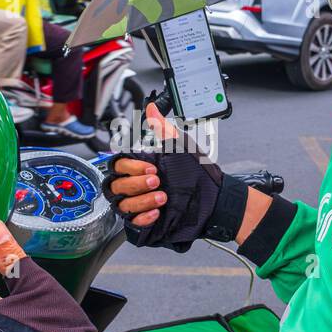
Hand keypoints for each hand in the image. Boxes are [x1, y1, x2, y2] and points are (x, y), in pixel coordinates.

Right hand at [102, 103, 254, 250]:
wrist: (214, 197)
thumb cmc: (197, 172)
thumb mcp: (179, 147)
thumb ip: (162, 128)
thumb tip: (152, 108)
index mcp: (140, 168)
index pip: (119, 166)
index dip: (131, 166)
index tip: (151, 166)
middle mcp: (137, 187)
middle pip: (117, 186)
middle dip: (136, 183)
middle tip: (157, 180)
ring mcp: (140, 205)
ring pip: (123, 205)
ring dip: (142, 200)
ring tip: (163, 196)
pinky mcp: (147, 223)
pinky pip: (133, 223)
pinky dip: (143, 217)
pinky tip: (157, 211)